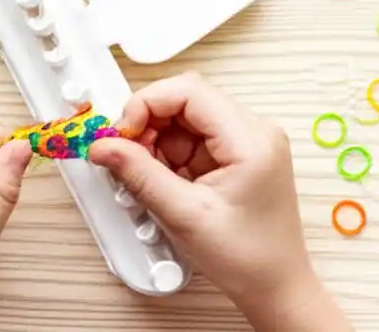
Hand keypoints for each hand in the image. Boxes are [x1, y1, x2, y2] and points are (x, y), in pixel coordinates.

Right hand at [88, 73, 350, 331]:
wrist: (275, 288)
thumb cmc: (246, 258)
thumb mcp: (184, 215)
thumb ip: (139, 174)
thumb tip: (103, 146)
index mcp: (250, 139)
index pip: (189, 91)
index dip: (147, 104)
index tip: (122, 133)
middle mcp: (253, 132)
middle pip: (186, 101)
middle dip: (148, 123)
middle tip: (126, 155)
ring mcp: (245, 143)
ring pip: (185, 120)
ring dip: (156, 142)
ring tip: (147, 177)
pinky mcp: (235, 157)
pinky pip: (192, 141)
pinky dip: (169, 156)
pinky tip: (164, 182)